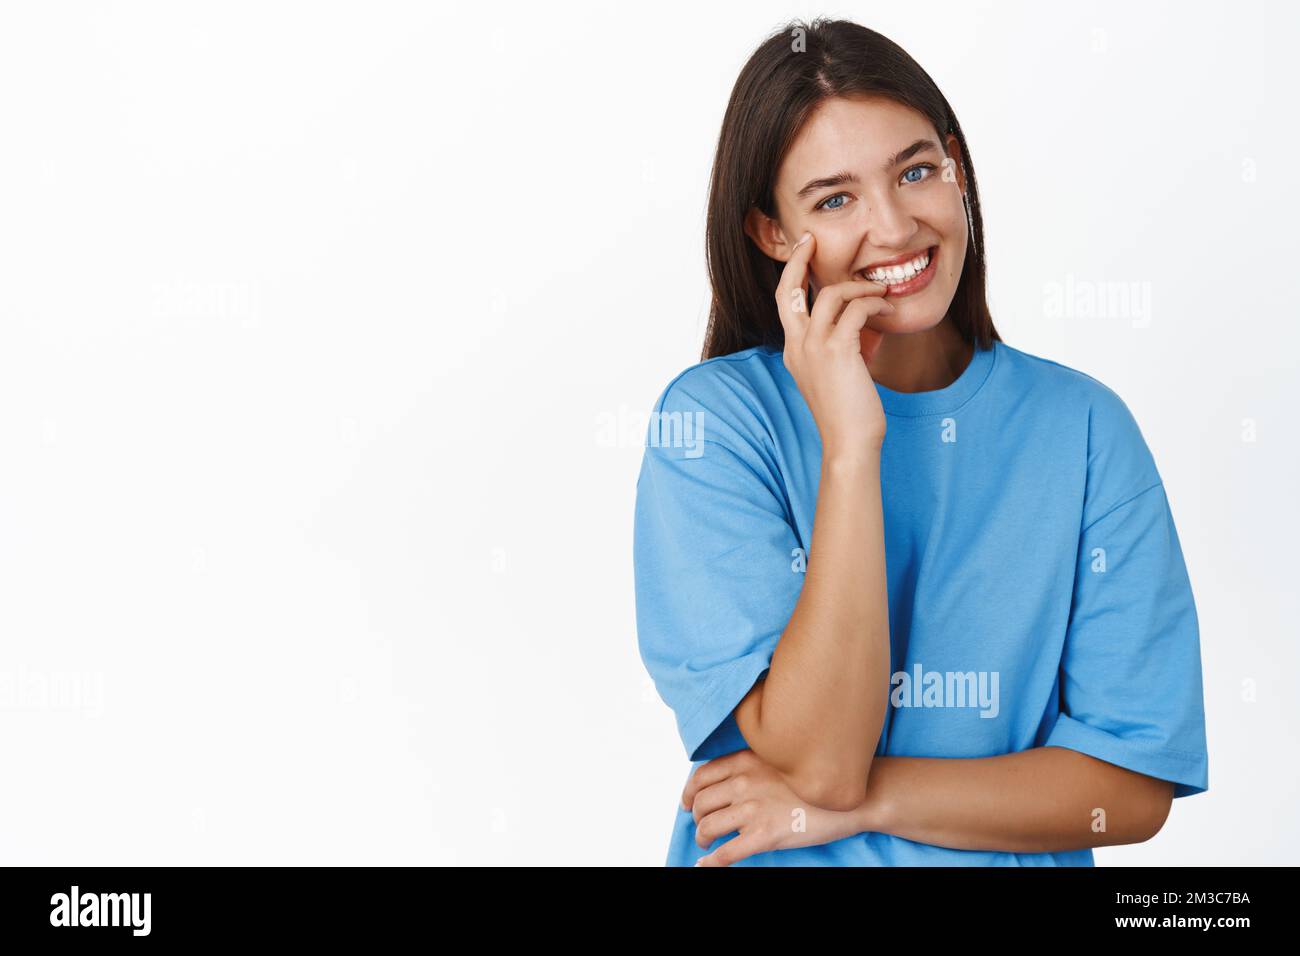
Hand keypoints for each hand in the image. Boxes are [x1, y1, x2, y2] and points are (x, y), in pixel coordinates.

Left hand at [681, 748, 869, 865]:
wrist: (852, 797)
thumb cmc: (817, 779)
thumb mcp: (779, 760)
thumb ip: (752, 767)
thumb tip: (727, 785)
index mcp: (747, 760)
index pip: (702, 776)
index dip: (689, 792)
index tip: (687, 803)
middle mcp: (746, 781)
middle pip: (701, 802)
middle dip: (696, 817)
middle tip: (702, 826)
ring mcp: (754, 809)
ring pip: (708, 826)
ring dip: (702, 837)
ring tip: (706, 843)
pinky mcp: (765, 835)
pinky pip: (726, 853)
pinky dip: (711, 862)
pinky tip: (706, 866)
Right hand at [775, 232, 891, 456]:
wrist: (850, 443)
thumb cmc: (849, 414)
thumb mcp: (840, 374)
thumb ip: (845, 345)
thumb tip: (867, 320)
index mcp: (793, 351)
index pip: (784, 303)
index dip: (792, 274)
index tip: (804, 252)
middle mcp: (796, 346)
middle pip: (788, 290)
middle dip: (799, 260)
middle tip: (812, 241)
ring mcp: (813, 347)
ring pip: (830, 294)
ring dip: (860, 288)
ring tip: (882, 293)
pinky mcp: (837, 350)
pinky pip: (855, 309)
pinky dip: (874, 304)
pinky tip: (888, 311)